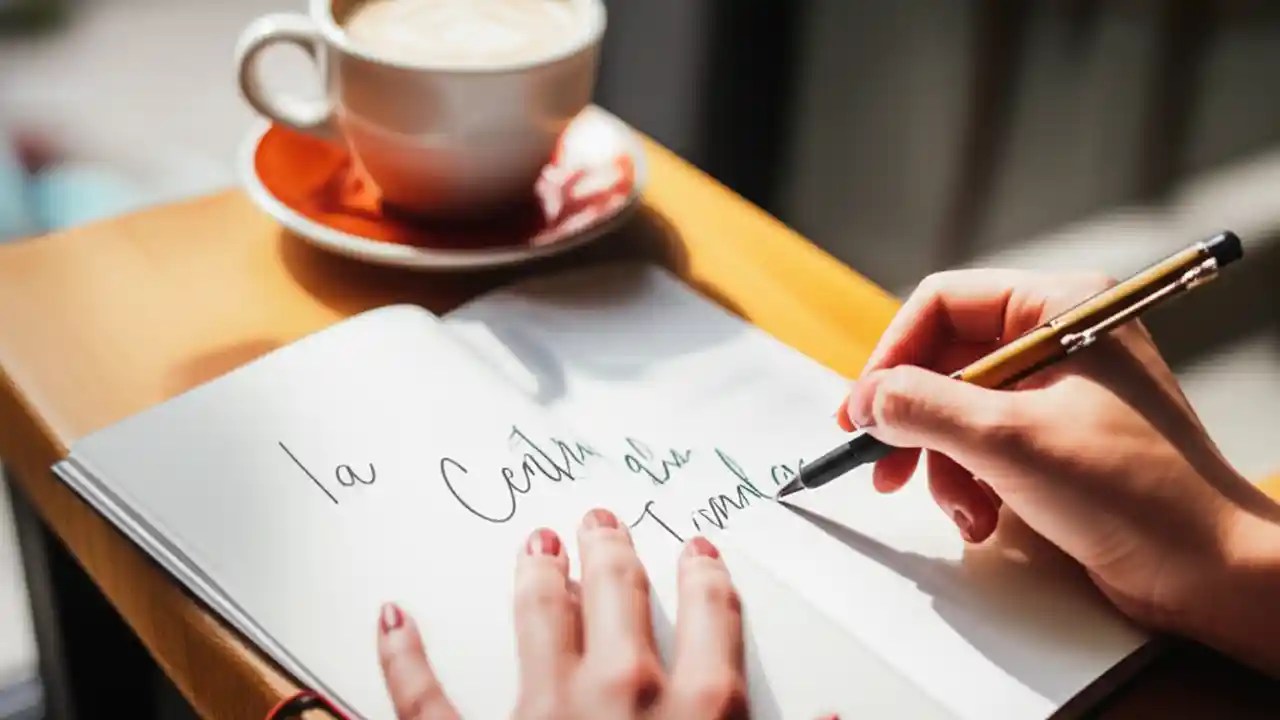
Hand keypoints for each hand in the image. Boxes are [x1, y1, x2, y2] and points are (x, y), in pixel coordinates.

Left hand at [377, 509, 748, 718]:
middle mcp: (620, 701)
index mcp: (696, 718)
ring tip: (536, 543)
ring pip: (537, 618)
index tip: (698, 553)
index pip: (712, 623)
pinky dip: (403, 656)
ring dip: (535, 574)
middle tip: (602, 520)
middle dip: (612, 550)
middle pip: (619, 597)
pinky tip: (392, 617)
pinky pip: (427, 701)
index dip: (706, 580)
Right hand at [836, 269, 1279, 670]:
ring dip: (944, 466)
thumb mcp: (1009, 441)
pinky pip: (985, 445)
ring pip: (959, 411)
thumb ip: (924, 408)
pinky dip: (972, 483)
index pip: (944, 304)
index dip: (892, 355)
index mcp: (1061, 308)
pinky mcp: (1059, 439)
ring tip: (961, 511)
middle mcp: (1060, 339)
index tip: (861, 410)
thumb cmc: (1133, 492)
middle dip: (913, 422)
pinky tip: (983, 520)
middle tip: (880, 466)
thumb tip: (867, 399)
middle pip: (946, 361)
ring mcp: (1060, 391)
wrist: (1207, 571)